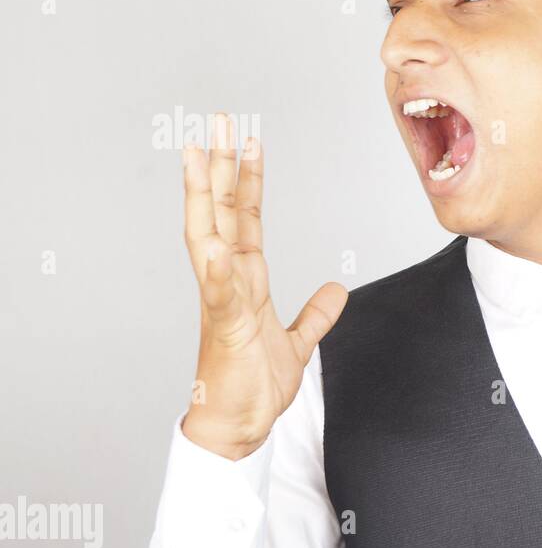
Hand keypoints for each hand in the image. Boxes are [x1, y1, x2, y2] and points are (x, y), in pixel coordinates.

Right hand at [181, 113, 347, 459]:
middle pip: (221, 213)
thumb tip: (336, 289)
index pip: (244, 219)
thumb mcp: (298, 342)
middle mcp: (227, 283)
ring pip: (209, 238)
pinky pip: (219, 295)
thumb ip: (315, 314)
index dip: (246, 180)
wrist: (238, 426)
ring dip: (204, 197)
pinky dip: (216, 270)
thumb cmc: (254, 383)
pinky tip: (212, 244)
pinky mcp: (224, 330)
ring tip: (199, 156)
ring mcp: (221, 302)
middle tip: (219, 121)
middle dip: (220, 166)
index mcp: (244, 281)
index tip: (248, 143)